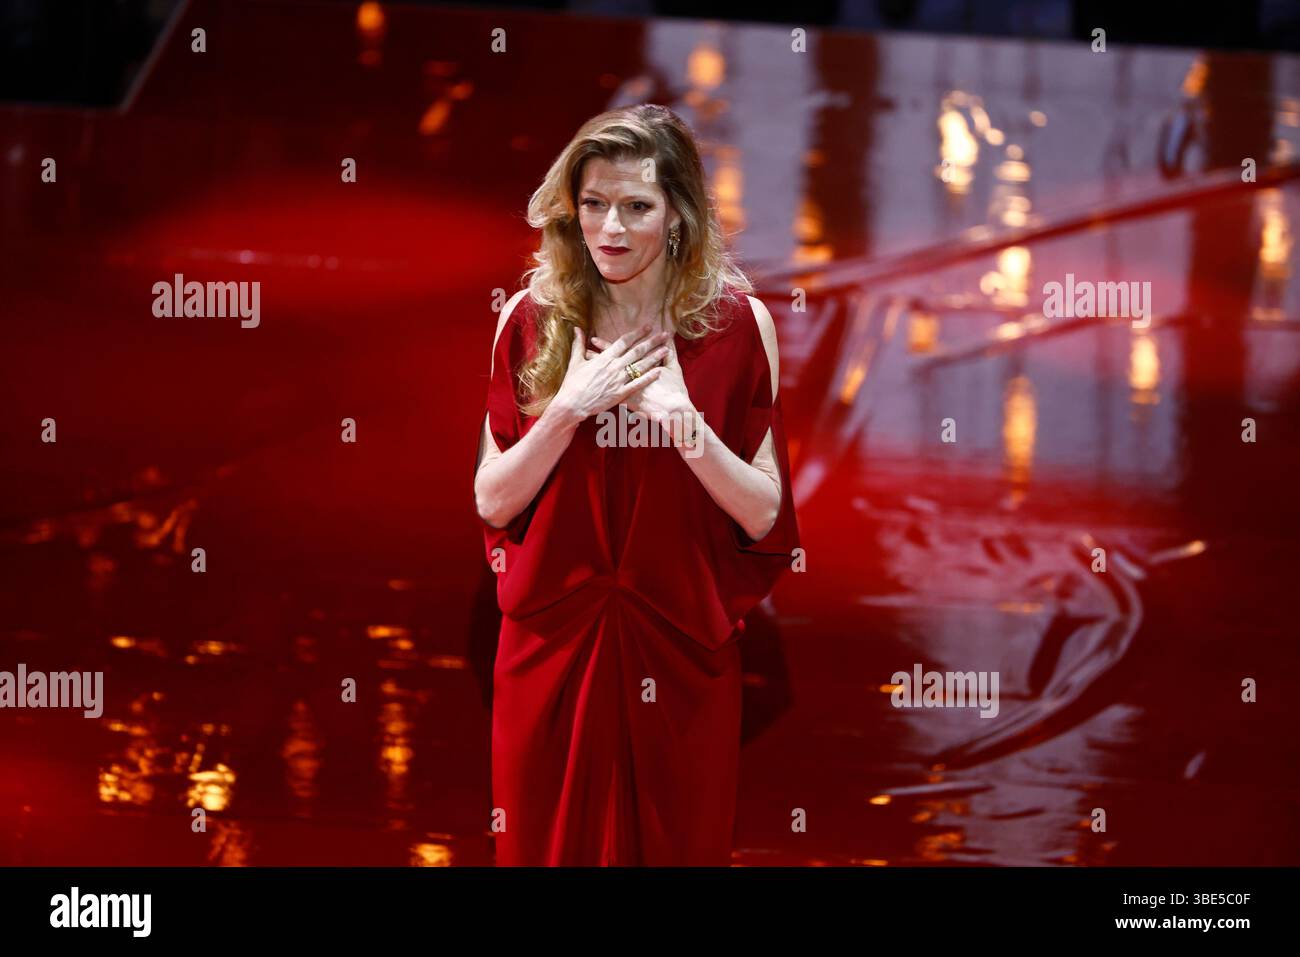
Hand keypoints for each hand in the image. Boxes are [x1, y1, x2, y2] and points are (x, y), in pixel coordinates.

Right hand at [553, 324, 671, 422]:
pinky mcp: (620, 394)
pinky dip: (648, 377)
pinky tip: (659, 372)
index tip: (648, 327)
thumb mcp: (575, 361)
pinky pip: (637, 384)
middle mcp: (614, 367)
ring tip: (666, 350)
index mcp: (604, 358)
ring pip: (640, 366)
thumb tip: (576, 328)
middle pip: (637, 351)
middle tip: (664, 335)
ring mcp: (618, 380)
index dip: (637, 333)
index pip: (624, 341)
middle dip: (652, 342)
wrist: (571, 404)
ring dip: (654, 357)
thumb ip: (578, 344)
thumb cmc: (571, 384)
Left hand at [588, 332, 696, 443]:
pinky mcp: (626, 401)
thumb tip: (670, 340)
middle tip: (580, 351)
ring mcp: (626, 389)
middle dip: (595, 356)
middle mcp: (629, 377)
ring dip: (595, 372)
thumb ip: (669, 355)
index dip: (605, 345)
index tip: (593, 339)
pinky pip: (608, 392)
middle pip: (608, 365)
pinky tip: (592, 386)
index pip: (617, 352)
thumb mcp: (674, 369)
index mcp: (637, 366)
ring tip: (582, 366)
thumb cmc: (674, 389)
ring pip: (606, 378)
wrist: (673, 410)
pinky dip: (601, 388)